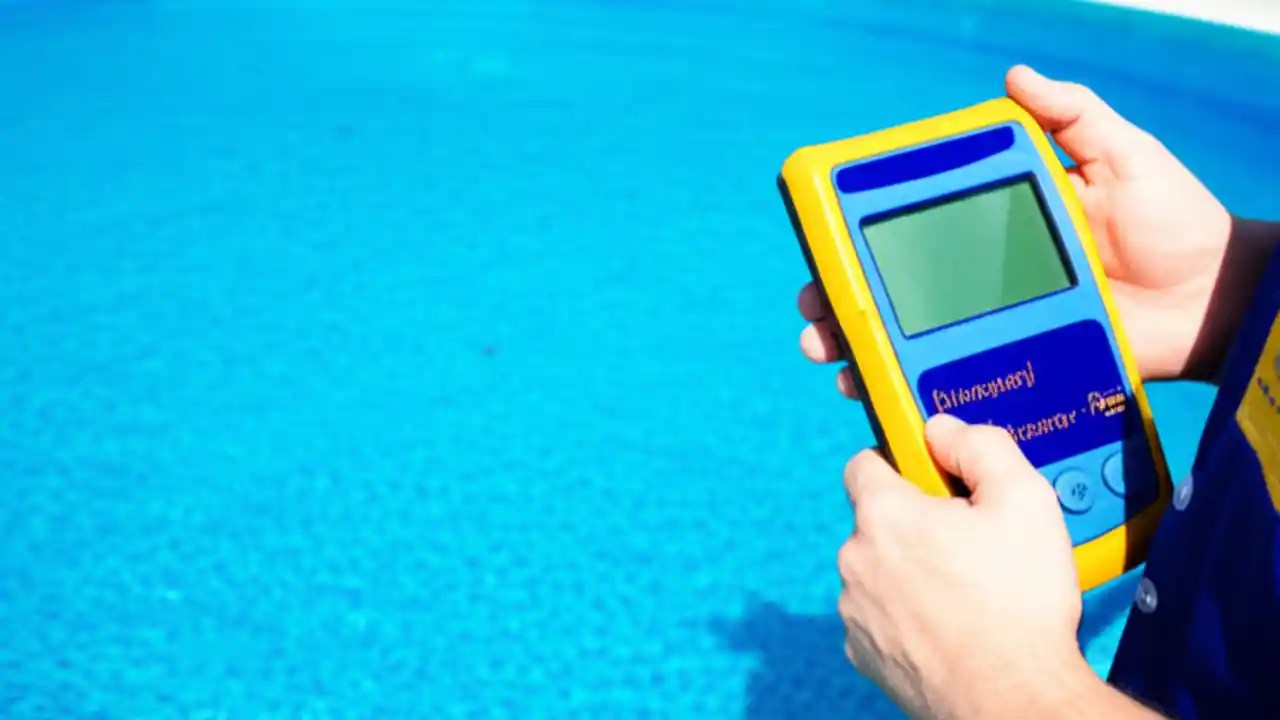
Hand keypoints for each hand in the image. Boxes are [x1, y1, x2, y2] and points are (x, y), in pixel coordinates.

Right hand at [799, 65, 1241, 389]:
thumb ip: (1073, 116)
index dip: (868, 238)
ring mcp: (1002, 324)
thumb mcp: (1123, 155)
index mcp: (1003, 224)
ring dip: (866, 349)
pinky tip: (884, 396)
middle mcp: (990, 276)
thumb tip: (1014, 76)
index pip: (920, 228)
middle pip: (901, 291)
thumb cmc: (1176, 220)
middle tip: (815, 312)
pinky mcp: (1023, 363)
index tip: (827, 244)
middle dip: (845, 302)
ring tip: (833, 355)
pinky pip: (963, 380)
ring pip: (918, 341)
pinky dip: (918, 391)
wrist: (1217, 299)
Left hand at [838, 415, 1160, 718]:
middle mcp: (855, 559)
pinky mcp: (863, 654)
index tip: (936, 477)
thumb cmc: (1019, 602)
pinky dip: (908, 617)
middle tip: (970, 542)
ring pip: (878, 570)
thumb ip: (981, 446)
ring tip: (968, 592)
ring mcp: (854, 611)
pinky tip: (952, 627)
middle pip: (877, 520)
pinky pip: (880, 617)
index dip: (902, 461)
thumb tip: (943, 429)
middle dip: (916, 523)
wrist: (1014, 699)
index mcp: (883, 514)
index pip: (866, 461)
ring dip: (910, 572)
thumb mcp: (1024, 500)